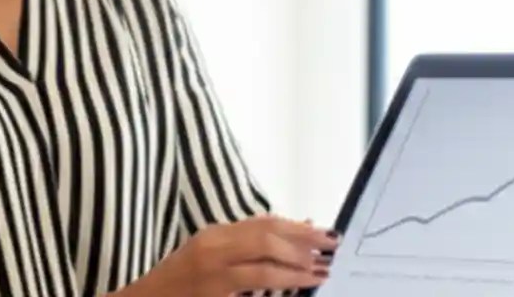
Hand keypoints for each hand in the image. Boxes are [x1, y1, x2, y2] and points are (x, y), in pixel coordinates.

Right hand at [119, 215, 337, 296]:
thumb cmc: (181, 284)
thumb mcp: (213, 257)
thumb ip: (249, 245)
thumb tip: (297, 230)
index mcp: (214, 233)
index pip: (263, 222)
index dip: (296, 226)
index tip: (324, 232)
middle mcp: (213, 245)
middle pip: (267, 234)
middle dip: (304, 240)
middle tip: (332, 246)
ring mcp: (212, 268)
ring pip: (264, 258)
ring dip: (298, 263)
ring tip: (322, 268)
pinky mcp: (214, 290)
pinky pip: (255, 281)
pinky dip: (282, 280)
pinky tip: (300, 283)